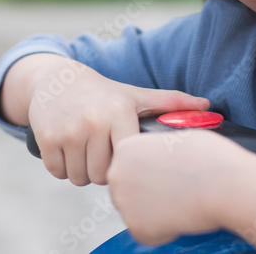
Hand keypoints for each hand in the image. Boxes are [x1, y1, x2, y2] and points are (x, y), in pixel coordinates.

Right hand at [4, 54, 208, 185]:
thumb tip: (209, 107)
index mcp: (120, 112)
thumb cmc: (102, 92)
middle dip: (102, 168)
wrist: (54, 78)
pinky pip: (57, 172)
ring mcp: (69, 130)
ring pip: (80, 177)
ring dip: (81, 170)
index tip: (122, 148)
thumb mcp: (135, 95)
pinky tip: (66, 147)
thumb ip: (171, 103)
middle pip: (103, 175)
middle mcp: (95, 121)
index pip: (130, 160)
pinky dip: (61, 166)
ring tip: (84, 148)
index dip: (127, 160)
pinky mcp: (46, 138)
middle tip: (100, 149)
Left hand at [107, 130, 246, 245]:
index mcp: (125, 148)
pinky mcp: (136, 227)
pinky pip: (148, 233)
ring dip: (155, 212)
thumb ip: (158, 150)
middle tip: (174, 192)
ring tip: (181, 201)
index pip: (128, 165)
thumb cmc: (209, 158)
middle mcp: (117, 174)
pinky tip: (181, 216)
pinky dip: (164, 231)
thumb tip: (161, 159)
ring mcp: (124, 202)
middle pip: (127, 189)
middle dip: (147, 193)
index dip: (149, 172)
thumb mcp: (176, 138)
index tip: (164, 175)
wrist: (223, 183)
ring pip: (137, 212)